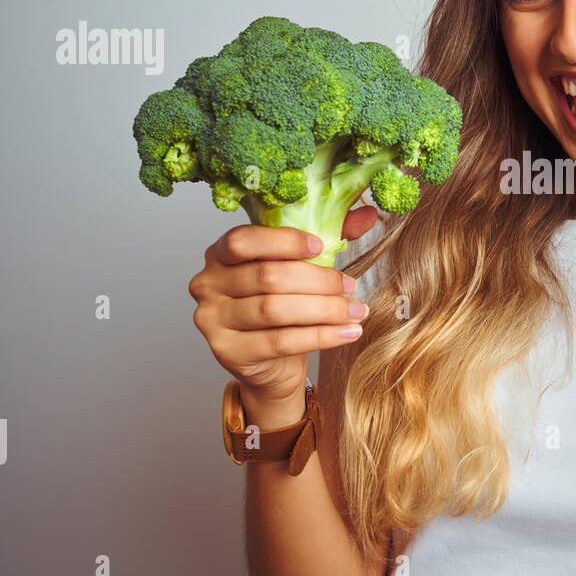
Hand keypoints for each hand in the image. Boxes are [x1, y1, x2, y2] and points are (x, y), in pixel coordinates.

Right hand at [187, 206, 379, 403]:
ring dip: (325, 310)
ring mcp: (212, 320)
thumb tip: (368, 214)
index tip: (321, 246)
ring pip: (275, 310)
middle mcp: (207, 283)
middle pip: (267, 277)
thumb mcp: (303, 265)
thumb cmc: (284, 304)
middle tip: (351, 286)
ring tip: (356, 311)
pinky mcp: (227, 351)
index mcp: (220, 253)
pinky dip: (321, 336)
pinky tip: (348, 332)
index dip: (284, 241)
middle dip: (318, 281)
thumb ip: (330, 235)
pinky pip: (281, 342)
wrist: (272, 362)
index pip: (244, 240)